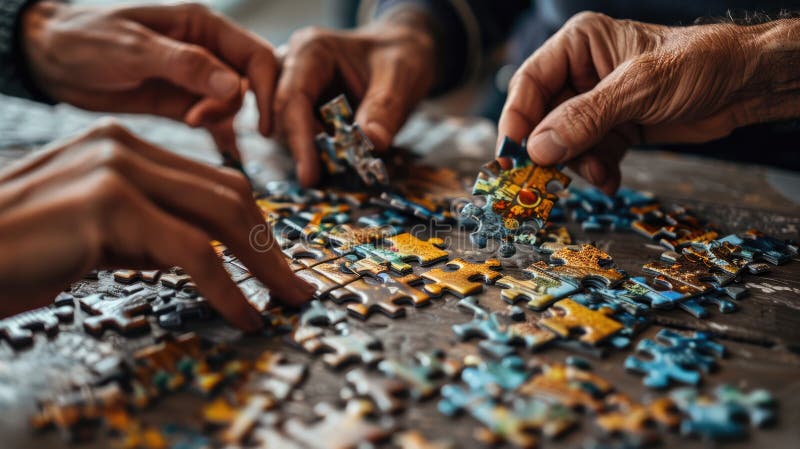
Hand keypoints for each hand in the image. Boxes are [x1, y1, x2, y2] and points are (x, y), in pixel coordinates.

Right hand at [0, 120, 313, 328]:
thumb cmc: (15, 254)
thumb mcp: (93, 232)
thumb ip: (143, 230)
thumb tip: (201, 254)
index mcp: (121, 147)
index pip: (212, 182)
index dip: (254, 226)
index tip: (275, 261)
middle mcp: (122, 147)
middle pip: (227, 194)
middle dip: (269, 245)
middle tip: (294, 285)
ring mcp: (115, 171)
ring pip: (220, 217)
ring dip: (262, 266)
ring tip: (284, 301)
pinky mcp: (107, 206)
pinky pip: (192, 252)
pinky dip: (227, 288)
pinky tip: (243, 313)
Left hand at [21, 2, 279, 156]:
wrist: (49, 59)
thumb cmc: (85, 38)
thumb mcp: (135, 47)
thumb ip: (186, 65)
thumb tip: (233, 85)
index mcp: (202, 26)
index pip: (256, 56)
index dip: (267, 88)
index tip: (262, 122)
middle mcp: (206, 51)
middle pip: (249, 83)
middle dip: (237, 106)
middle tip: (202, 120)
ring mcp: (194, 79)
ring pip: (232, 104)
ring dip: (220, 119)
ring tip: (188, 122)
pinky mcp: (181, 103)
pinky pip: (212, 120)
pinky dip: (218, 134)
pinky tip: (218, 148)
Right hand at [274, 8, 437, 185]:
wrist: (403, 51)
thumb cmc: (401, 54)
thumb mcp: (401, 75)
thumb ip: (386, 108)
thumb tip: (373, 142)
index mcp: (312, 50)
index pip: (293, 98)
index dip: (299, 140)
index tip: (310, 176)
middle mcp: (295, 67)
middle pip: (282, 118)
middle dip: (303, 150)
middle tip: (329, 178)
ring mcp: (296, 88)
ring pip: (287, 132)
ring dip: (311, 154)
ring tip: (342, 167)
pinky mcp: (304, 108)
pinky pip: (301, 137)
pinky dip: (318, 153)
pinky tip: (340, 161)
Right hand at [498, 12, 793, 193]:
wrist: (745, 86)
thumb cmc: (698, 65)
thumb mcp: (638, 88)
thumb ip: (586, 118)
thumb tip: (540, 148)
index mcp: (579, 46)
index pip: (531, 82)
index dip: (518, 118)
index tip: (513, 153)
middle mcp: (580, 75)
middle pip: (542, 118)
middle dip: (550, 149)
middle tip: (548, 178)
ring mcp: (596, 105)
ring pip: (564, 143)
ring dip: (578, 164)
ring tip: (599, 173)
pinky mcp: (613, 129)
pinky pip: (589, 155)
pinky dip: (596, 171)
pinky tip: (609, 179)